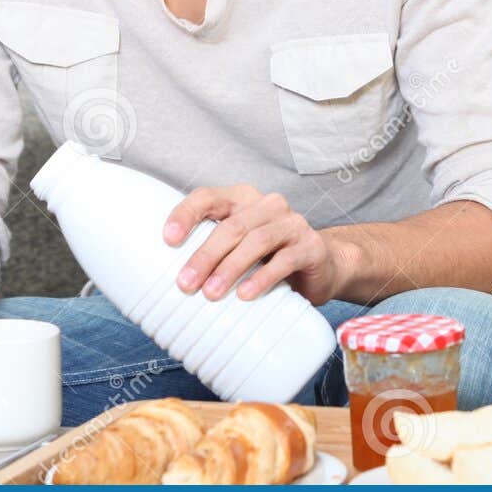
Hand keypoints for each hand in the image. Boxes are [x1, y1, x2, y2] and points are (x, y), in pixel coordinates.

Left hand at [162, 184, 345, 305]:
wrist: (323, 265)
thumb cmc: (270, 257)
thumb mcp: (239, 248)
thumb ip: (212, 250)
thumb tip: (168, 279)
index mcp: (242, 199)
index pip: (207, 197)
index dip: (186, 214)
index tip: (167, 240)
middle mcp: (267, 205)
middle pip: (231, 225)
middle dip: (205, 256)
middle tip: (185, 284)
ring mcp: (292, 224)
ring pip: (256, 241)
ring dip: (229, 268)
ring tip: (211, 293)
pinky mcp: (311, 247)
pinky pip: (284, 260)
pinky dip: (262, 278)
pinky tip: (245, 295)